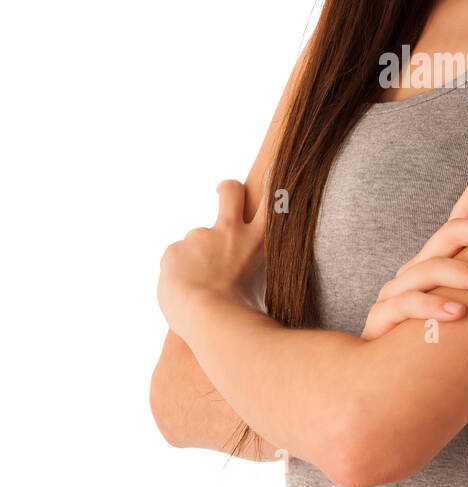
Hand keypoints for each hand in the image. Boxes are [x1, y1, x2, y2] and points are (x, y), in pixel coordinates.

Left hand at [157, 179, 265, 332]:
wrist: (210, 318)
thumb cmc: (241, 314)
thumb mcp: (259, 290)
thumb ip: (249, 271)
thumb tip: (240, 274)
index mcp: (256, 242)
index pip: (272, 202)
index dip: (275, 182)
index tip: (275, 168)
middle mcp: (229, 231)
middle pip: (231, 191)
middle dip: (228, 189)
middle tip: (224, 193)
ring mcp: (199, 237)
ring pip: (195, 244)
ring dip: (194, 260)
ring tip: (198, 290)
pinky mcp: (173, 250)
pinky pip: (175, 263)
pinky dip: (178, 276)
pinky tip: (183, 293)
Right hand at [360, 154, 467, 341]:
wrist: (383, 379)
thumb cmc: (435, 344)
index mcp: (440, 265)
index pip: (458, 221)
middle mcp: (418, 270)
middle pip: (448, 236)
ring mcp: (398, 291)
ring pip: (432, 270)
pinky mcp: (383, 318)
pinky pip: (406, 306)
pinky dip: (433, 308)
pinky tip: (458, 314)